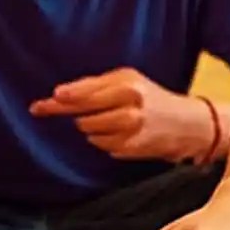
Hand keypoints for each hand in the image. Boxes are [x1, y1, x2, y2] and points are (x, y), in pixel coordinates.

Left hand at [31, 68, 213, 161]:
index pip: (87, 91)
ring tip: (105, 119)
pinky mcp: (131, 147)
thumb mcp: (129, 81)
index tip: (47, 99)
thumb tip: (60, 96)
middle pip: (83, 113)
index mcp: (128, 84)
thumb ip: (97, 86)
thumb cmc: (151, 98)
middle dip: (65, 111)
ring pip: (88, 130)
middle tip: (42, 108)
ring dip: (89, 126)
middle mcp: (130, 105)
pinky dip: (103, 140)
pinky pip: (101, 145)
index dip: (64, 97)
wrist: (187, 124)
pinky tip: (117, 133)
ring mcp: (131, 129)